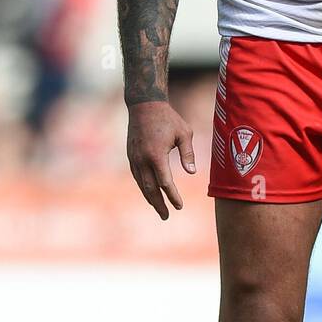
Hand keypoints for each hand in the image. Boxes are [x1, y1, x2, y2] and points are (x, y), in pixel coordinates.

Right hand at [126, 101, 195, 218]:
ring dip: (150, 198)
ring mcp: (134, 158)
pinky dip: (144, 187)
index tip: (179, 206)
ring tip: (159, 208)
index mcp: (157, 155)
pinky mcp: (130, 155)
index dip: (172, 196)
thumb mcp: (184, 133)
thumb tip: (191, 172)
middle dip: (158, 204)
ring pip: (141, 184)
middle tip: (166, 216)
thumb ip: (188, 153)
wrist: (144, 105)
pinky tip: (150, 193)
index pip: (165, 182)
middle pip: (150, 188)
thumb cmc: (168, 118)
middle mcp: (142, 159)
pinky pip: (137, 176)